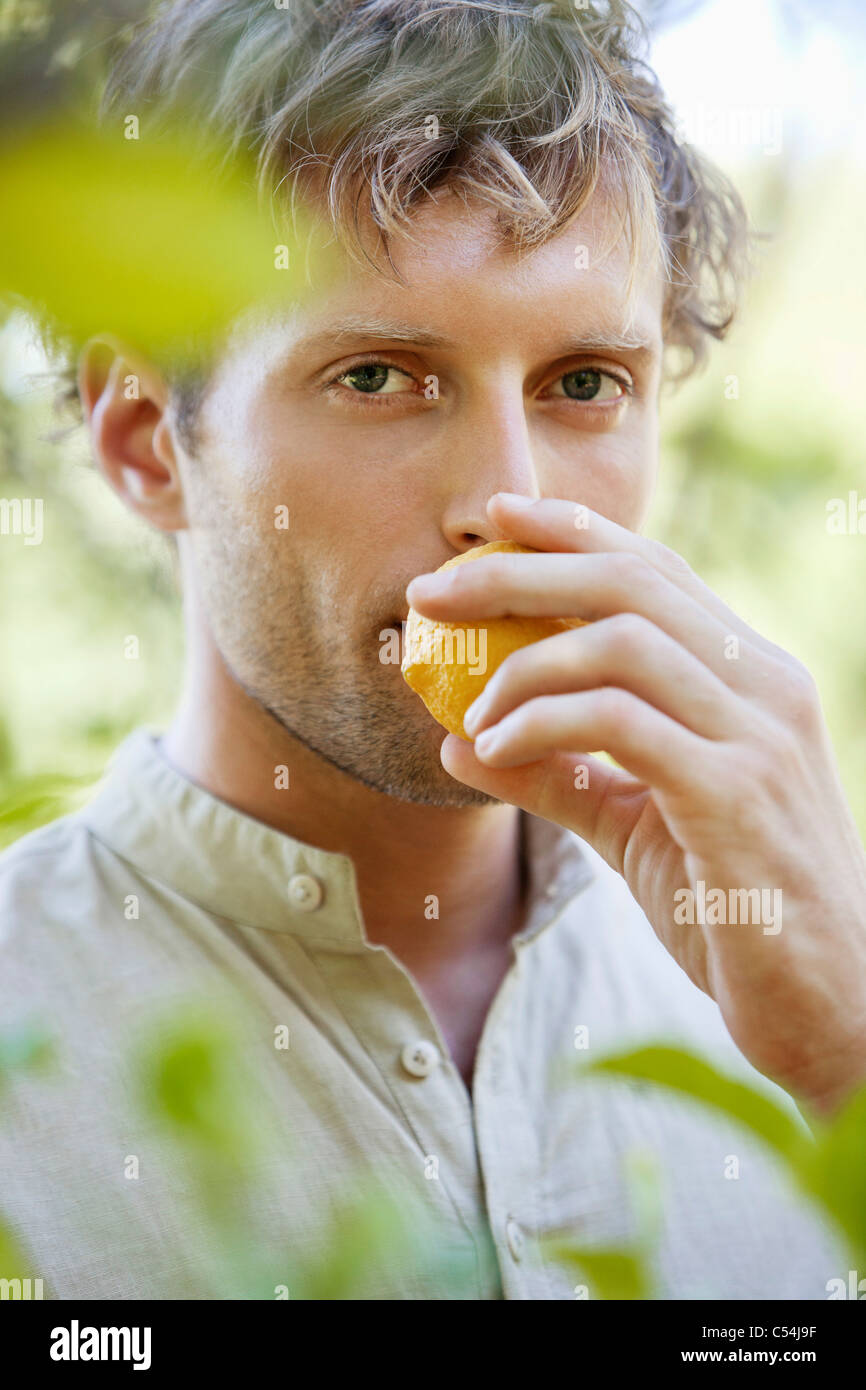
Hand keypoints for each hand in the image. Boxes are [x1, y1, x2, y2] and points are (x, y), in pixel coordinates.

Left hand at [405, 492, 865, 1115]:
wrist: (829, 1008)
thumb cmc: (735, 912)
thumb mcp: (633, 829)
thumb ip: (556, 777)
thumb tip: (458, 742)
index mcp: (751, 678)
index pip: (655, 571)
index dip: (572, 532)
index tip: (494, 519)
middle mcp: (765, 685)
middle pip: (629, 582)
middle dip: (518, 571)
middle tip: (431, 592)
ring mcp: (756, 735)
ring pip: (621, 639)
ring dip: (521, 663)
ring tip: (467, 708)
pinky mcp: (733, 793)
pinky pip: (617, 722)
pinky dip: (540, 723)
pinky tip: (494, 748)